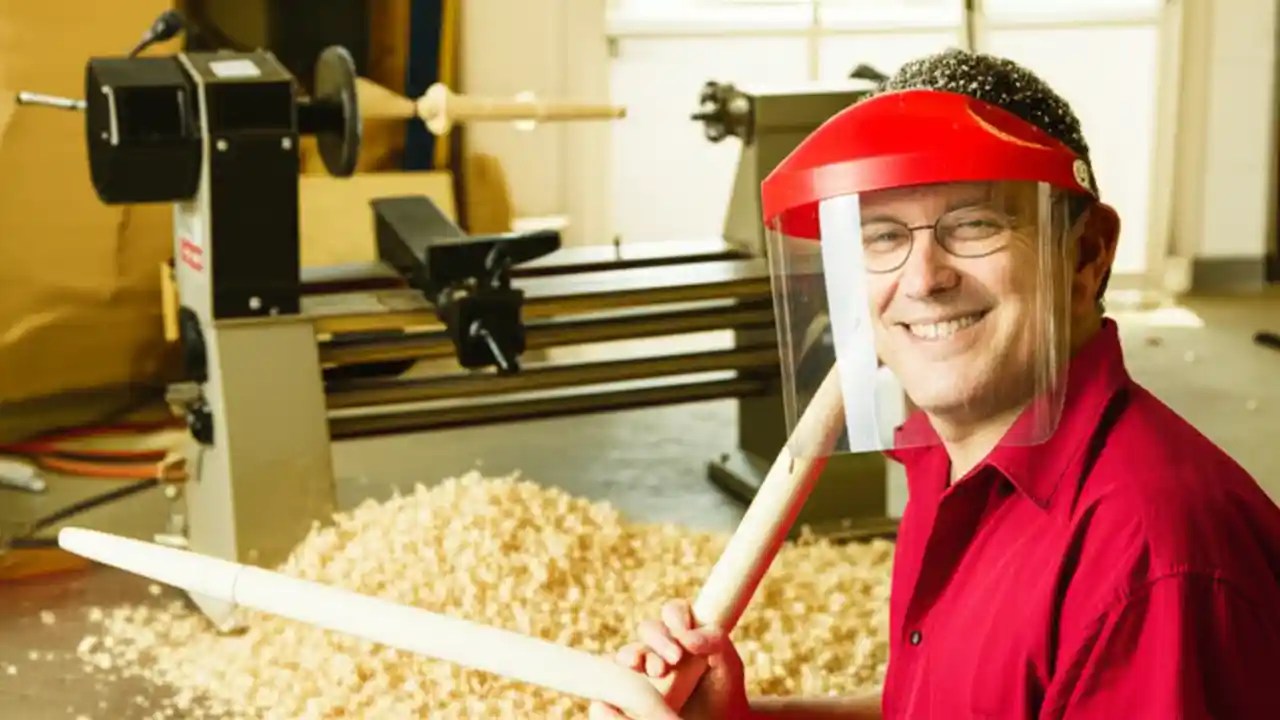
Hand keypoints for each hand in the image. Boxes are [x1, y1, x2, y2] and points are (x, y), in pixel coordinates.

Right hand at [589, 599, 750, 719]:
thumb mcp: (728, 663)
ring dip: (636, 656)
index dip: (676, 617)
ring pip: (629, 651)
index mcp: (683, 632)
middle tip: (674, 659)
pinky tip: (624, 682)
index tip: (684, 635)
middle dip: (659, 639)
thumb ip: (714, 640)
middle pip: (649, 629)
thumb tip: (685, 638)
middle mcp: (660, 646)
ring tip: (651, 671)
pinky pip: (612, 678)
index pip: (673, 611)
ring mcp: (642, 668)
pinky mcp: (628, 691)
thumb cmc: (725, 691)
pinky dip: (616, 676)